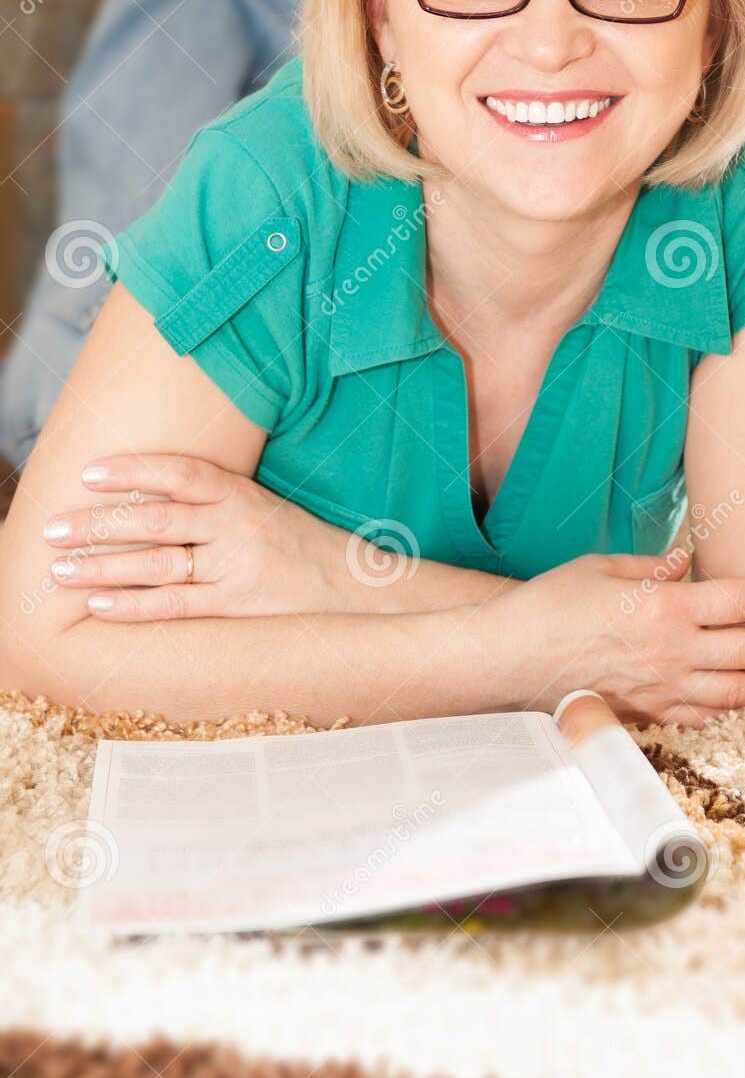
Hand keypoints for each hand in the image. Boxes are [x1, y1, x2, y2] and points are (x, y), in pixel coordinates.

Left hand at [42, 454, 351, 619]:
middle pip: (157, 520)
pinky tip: (99, 606)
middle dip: (98, 525)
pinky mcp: (240, 606)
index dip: (133, 471)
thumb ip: (211, 503)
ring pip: (159, 564)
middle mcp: (239, 527)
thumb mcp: (262, 509)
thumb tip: (142, 502)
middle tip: (52, 529)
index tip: (88, 475)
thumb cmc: (300, 547)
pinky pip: (178, 605)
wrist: (359, 589)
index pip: (181, 473)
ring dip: (103, 567)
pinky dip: (135, 605)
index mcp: (243, 495)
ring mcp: (239, 568)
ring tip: (60, 570)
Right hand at [493, 550, 744, 724]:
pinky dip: (734, 710)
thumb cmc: (549, 605)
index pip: (742, 599)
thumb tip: (686, 563)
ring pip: (738, 690)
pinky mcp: (645, 711)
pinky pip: (701, 714)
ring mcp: (661, 688)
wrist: (509, 659)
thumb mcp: (601, 567)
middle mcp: (672, 652)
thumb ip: (650, 566)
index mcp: (665, 608)